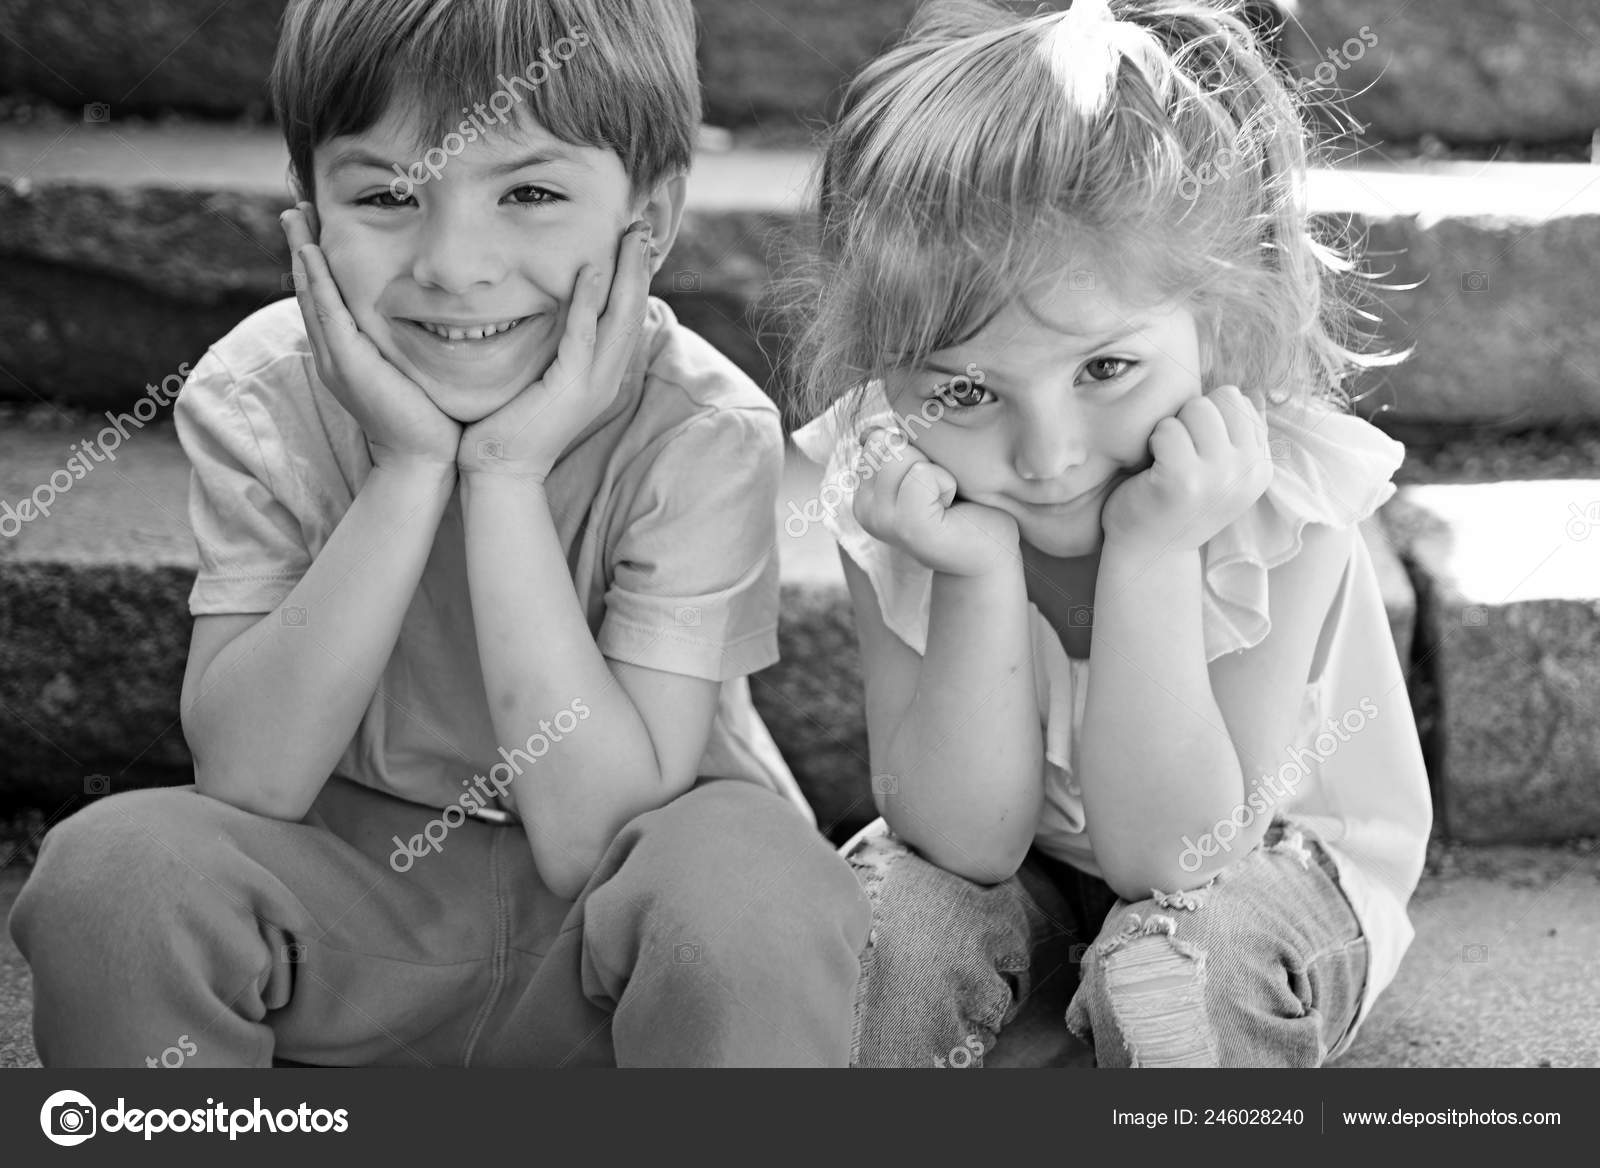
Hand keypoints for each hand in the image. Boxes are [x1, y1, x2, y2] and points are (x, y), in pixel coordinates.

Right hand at [280, 203, 460, 473]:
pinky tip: (310, 252)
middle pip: (310, 289)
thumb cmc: (429, 416)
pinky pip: (326, 314)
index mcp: (347, 352)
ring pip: (312, 296)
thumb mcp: (414, 367)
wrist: (422, 458)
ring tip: (295, 216)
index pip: (327, 297)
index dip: (319, 261)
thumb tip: (438, 312)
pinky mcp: (346, 365)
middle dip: (302, 246)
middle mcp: (333, 352)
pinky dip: (316, 282)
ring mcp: (335, 358)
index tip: (318, 224)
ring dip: (302, 253)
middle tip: (296, 207)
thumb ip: (412, 340)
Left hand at [457, 219, 653, 481]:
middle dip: (639, 268)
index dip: (634, 279)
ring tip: (631, 237)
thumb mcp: (539, 379)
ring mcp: (593, 384)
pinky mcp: (571, 387)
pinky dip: (589, 301)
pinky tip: (590, 270)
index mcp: (602, 375)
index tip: (635, 243)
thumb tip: (546, 314)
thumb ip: (552, 349)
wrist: (500, 470)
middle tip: (642, 227)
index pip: (626, 318)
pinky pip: (583, 335)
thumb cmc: (510, 426)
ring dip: (626, 274)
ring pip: (620, 318)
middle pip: (634, 312)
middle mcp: (607, 378)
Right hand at [850, 426, 1018, 576]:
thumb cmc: (963, 506)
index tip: (927, 481)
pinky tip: (949, 508)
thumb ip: (895, 450)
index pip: (875, 440)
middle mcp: (864, 508)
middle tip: (937, 491)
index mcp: (864, 493)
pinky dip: (946, 483)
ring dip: (935, 470)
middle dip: (921, 457)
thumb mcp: (923, 466)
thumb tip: (867, 434)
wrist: (991, 551)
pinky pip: (922, 473)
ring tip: (944, 500)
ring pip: (900, 454)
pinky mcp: (909, 526)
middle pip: (884, 443)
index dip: (912, 450)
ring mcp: (882, 520)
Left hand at [1100, 384, 1272, 554]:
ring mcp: (1218, 476)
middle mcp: (1247, 471)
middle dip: (1190, 418)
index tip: (1197, 452)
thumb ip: (1241, 434)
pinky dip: (1154, 443)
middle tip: (1179, 455)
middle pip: (1220, 398)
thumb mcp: (1222, 472)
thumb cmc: (1179, 503)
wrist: (1150, 552)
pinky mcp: (1183, 480)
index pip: (1239, 401)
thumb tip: (1257, 392)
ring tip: (1167, 462)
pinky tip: (1153, 470)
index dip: (1207, 418)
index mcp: (1260, 466)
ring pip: (1195, 408)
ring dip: (1172, 429)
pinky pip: (1167, 429)